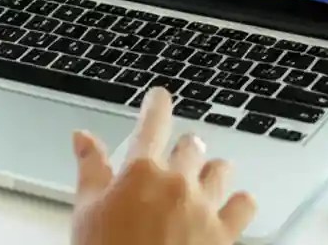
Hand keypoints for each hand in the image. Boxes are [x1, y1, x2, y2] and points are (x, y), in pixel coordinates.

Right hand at [71, 88, 256, 244]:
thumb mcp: (86, 213)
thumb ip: (89, 169)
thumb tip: (83, 136)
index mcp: (140, 172)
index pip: (153, 122)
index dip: (157, 103)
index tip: (160, 96)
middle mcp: (177, 182)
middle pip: (191, 145)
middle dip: (184, 148)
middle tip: (176, 158)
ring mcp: (204, 208)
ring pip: (220, 169)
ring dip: (212, 172)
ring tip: (203, 182)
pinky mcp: (225, 234)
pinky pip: (244, 204)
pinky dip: (238, 202)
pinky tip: (231, 206)